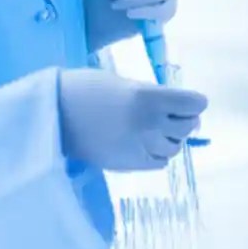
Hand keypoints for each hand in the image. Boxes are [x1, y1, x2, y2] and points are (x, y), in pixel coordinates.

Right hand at [57, 68, 206, 171]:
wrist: (52, 114)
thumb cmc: (86, 88)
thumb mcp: (124, 83)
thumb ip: (152, 95)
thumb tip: (176, 108)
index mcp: (149, 98)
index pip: (194, 104)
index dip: (194, 102)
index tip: (188, 101)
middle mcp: (149, 124)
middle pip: (188, 127)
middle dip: (186, 120)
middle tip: (175, 115)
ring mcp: (139, 147)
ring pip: (175, 147)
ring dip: (172, 137)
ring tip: (156, 129)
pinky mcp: (128, 165)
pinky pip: (159, 163)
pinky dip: (159, 154)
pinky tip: (146, 143)